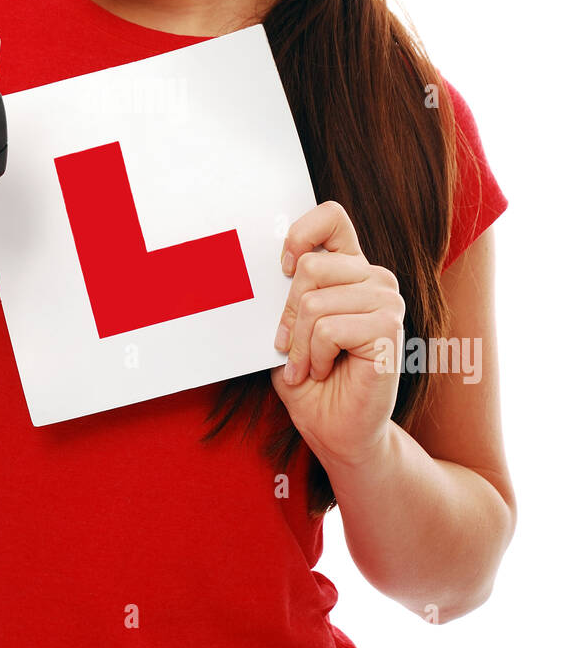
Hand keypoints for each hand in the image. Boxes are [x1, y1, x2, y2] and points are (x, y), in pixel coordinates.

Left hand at [271, 200, 405, 468]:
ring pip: (315, 302)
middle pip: (312, 266)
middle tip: (290, 346)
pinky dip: (313, 356)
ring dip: (300, 343)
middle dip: (288, 314)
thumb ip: (281, 297)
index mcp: (350, 269)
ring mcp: (387, 302)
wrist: (335, 430)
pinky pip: (328, 329)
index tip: (284, 268)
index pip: (331, 217)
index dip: (301, 234)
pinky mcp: (390, 330)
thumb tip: (257, 270)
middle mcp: (374, 278)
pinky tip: (323, 370)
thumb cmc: (309, 379)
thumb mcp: (285, 330)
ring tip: (309, 364)